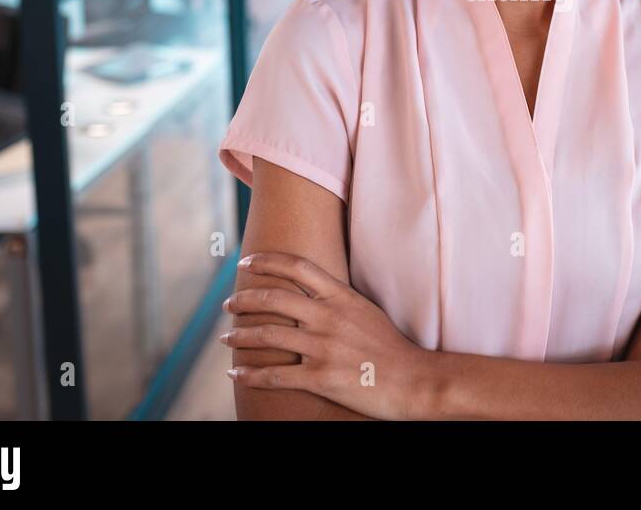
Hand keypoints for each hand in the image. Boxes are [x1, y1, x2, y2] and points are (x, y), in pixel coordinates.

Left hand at [220, 252, 436, 420]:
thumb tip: (313, 293)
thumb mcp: (366, 311)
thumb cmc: (391, 347)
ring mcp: (323, 348)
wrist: (414, 380)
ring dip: (240, 336)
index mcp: (341, 297)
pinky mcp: (320, 378)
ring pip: (267, 335)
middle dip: (244, 299)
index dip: (266, 261)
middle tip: (229, 304)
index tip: (246, 262)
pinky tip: (236, 373)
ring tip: (227, 337)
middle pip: (274, 298)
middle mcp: (329, 317)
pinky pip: (275, 374)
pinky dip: (250, 373)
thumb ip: (339, 300)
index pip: (297, 267)